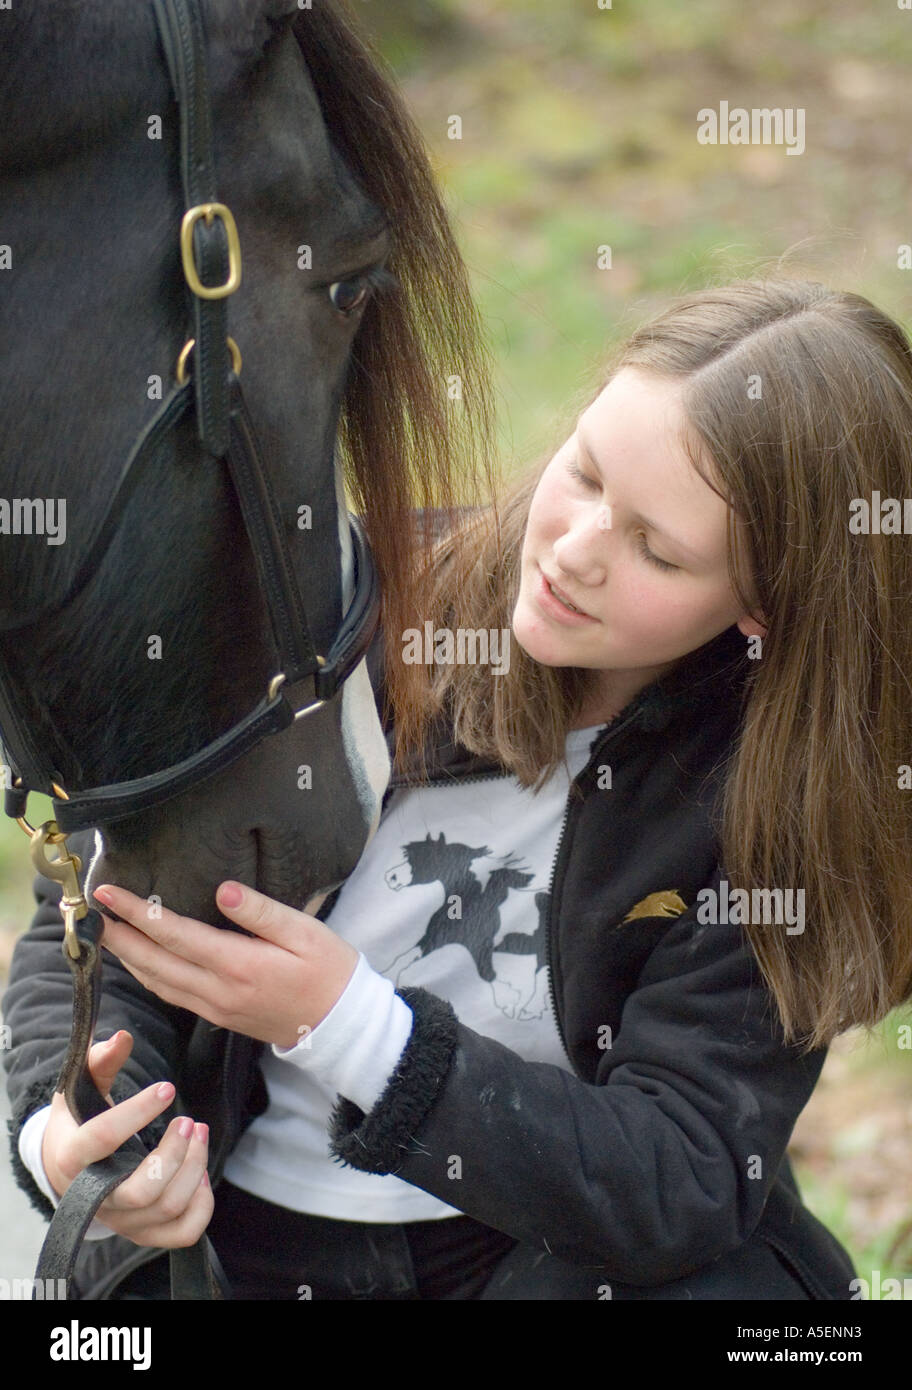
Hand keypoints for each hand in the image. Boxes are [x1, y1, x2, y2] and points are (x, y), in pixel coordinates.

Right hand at [41, 1031, 212, 1248]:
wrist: (69, 1172)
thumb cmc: (78, 1124)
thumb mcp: (79, 1090)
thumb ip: (100, 1062)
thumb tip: (123, 1037)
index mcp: (73, 1158)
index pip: (102, 1140)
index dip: (137, 1113)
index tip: (167, 1088)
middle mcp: (95, 1199)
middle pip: (142, 1190)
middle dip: (175, 1153)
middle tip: (190, 1121)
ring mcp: (123, 1221)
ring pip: (167, 1207)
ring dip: (194, 1168)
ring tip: (199, 1133)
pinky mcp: (145, 1234)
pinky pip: (184, 1233)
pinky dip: (202, 1205)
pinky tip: (200, 1173)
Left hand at [94, 879, 359, 1049]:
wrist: (343, 1025)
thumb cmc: (331, 971)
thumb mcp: (306, 932)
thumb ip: (261, 912)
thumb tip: (222, 890)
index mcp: (239, 965)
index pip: (175, 935)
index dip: (137, 913)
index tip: (109, 893)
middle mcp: (219, 991)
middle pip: (155, 963)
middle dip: (119, 937)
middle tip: (90, 914)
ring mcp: (217, 1008)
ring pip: (158, 984)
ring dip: (127, 959)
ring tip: (105, 934)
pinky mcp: (220, 1017)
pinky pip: (172, 996)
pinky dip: (147, 977)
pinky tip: (139, 963)